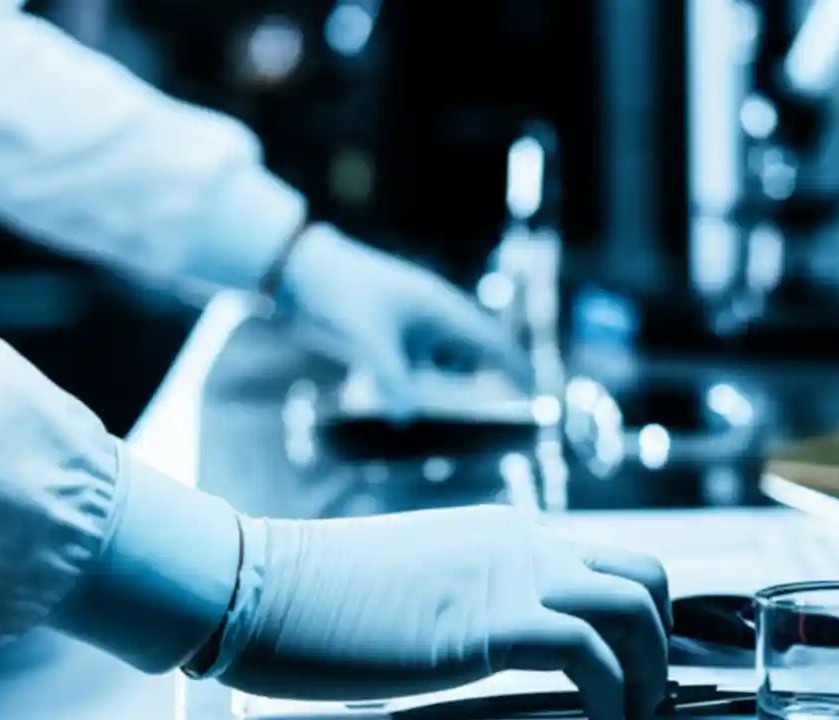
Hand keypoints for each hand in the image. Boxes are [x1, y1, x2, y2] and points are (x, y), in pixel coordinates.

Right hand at [213, 505, 670, 719]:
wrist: (259, 583)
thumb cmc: (319, 596)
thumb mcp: (416, 584)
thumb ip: (468, 597)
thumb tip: (500, 636)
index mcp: (504, 534)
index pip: (605, 563)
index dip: (637, 618)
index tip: (635, 668)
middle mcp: (521, 544)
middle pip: (643, 575)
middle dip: (662, 639)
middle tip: (646, 694)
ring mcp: (510, 576)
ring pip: (635, 607)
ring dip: (648, 672)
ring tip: (632, 715)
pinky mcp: (489, 622)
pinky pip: (588, 654)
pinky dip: (610, 695)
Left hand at [280, 224, 531, 413]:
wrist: (301, 267)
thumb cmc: (340, 294)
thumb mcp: (368, 340)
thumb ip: (391, 379)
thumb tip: (407, 418)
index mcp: (439, 308)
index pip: (490, 342)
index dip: (515, 366)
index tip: (537, 388)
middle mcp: (432, 314)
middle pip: (476, 348)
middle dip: (497, 371)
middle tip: (520, 395)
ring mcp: (411, 320)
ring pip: (447, 354)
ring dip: (459, 377)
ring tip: (478, 400)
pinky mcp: (389, 327)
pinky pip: (421, 357)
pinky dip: (427, 376)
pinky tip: (419, 394)